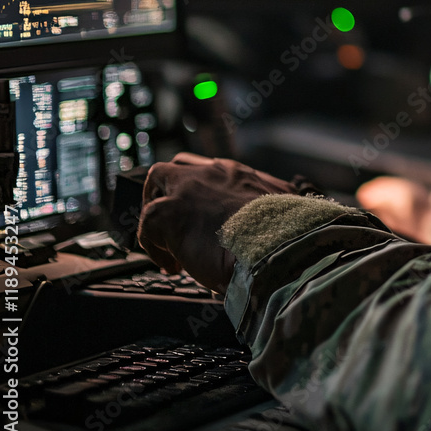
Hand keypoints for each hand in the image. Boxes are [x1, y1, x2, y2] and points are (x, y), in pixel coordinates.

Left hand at [138, 153, 294, 293]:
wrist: (274, 246)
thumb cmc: (282, 235)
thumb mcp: (282, 211)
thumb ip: (272, 207)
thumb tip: (283, 219)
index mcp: (241, 174)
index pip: (211, 170)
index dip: (203, 192)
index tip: (206, 214)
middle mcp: (214, 172)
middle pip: (180, 164)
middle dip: (171, 189)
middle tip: (177, 220)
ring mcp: (189, 188)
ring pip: (156, 180)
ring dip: (159, 210)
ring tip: (165, 240)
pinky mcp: (169, 212)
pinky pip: (147, 224)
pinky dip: (154, 247)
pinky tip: (173, 266)